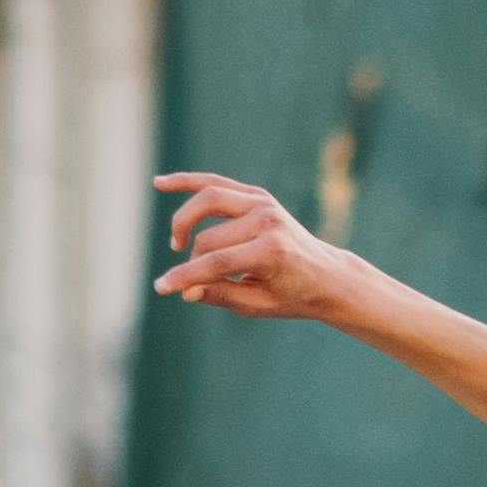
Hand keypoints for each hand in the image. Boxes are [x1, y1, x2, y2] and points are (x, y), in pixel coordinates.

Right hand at [153, 170, 343, 319]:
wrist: (326, 274)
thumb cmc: (292, 295)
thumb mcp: (258, 304)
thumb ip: (221, 295)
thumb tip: (186, 291)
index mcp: (271, 251)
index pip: (217, 262)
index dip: (185, 276)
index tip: (161, 288)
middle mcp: (267, 220)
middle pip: (210, 237)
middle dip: (192, 260)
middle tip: (189, 278)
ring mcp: (263, 202)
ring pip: (208, 200)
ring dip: (184, 221)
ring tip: (176, 243)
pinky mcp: (257, 194)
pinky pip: (216, 183)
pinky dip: (187, 182)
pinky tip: (160, 183)